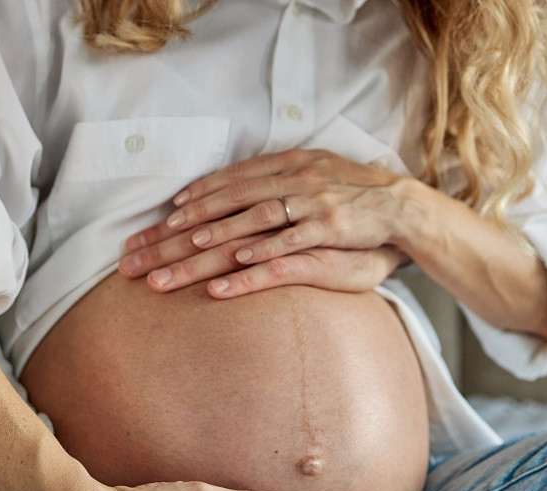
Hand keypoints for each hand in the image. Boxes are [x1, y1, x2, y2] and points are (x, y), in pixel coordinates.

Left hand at [119, 149, 414, 296]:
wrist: (404, 206)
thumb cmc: (357, 197)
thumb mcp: (316, 175)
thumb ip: (281, 182)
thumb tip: (247, 191)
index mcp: (287, 166)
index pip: (229, 181)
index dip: (194, 199)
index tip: (163, 218)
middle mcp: (292, 180)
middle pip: (226, 204)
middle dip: (180, 229)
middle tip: (143, 252)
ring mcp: (309, 204)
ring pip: (249, 223)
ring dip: (211, 242)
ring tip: (177, 259)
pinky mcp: (329, 229)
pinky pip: (287, 246)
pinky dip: (258, 256)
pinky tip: (231, 269)